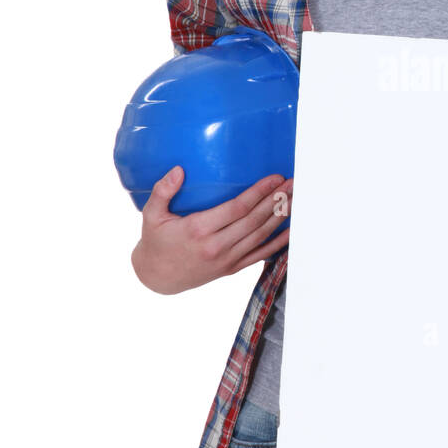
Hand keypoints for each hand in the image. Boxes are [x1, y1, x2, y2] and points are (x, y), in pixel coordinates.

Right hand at [131, 167, 292, 293]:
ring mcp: (227, 259)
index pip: (237, 208)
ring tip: (295, 199)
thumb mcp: (151, 215)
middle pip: (254, 221)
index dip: (258, 193)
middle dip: (276, 201)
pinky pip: (260, 255)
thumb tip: (178, 169)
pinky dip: (278, 243)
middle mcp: (216, 246)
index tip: (274, 178)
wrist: (158, 278)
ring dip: (280, 217)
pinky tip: (291, 230)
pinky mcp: (232, 268)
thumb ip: (163, 191)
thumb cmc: (156, 242)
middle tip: (293, 184)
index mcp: (198, 229)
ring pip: (260, 236)